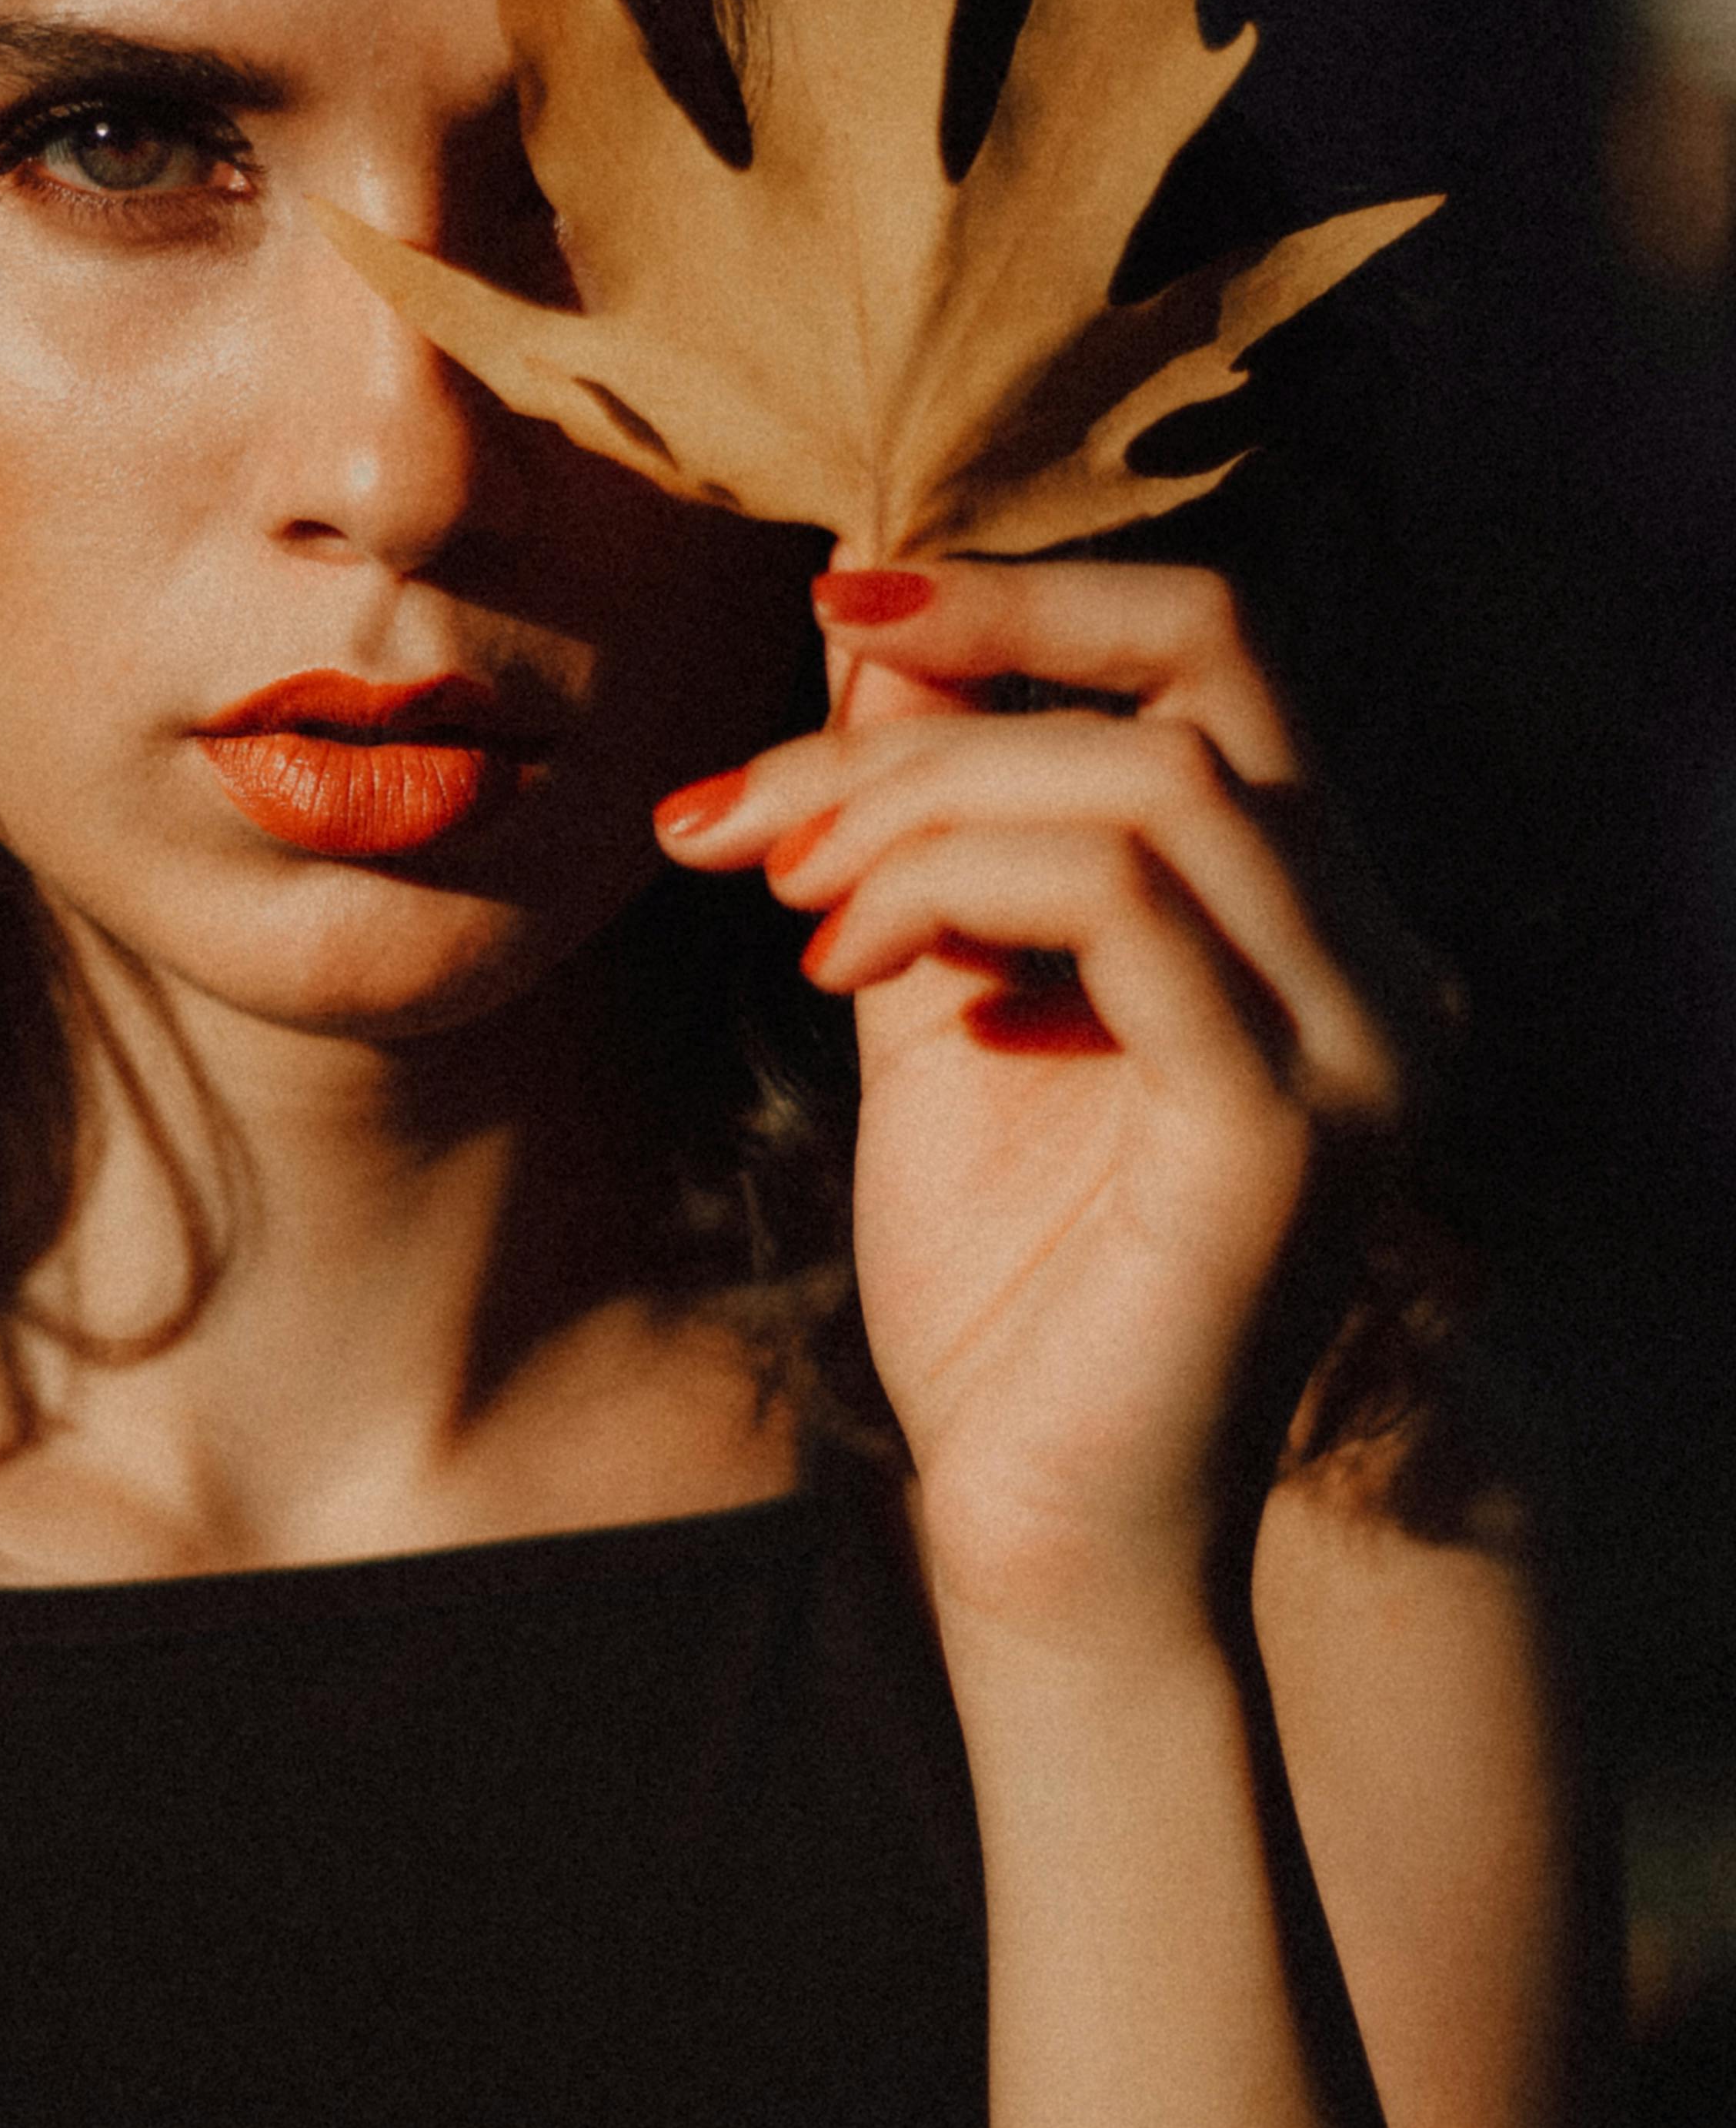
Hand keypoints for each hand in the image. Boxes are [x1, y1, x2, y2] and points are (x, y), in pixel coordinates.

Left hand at [657, 557, 1428, 1668]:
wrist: (1038, 1534)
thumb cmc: (1000, 1292)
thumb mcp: (940, 1000)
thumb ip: (927, 833)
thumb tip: (863, 639)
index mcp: (1316, 919)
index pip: (1208, 656)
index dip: (1022, 593)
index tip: (832, 607)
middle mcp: (1382, 958)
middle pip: (1189, 676)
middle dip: (941, 693)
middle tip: (745, 812)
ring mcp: (1361, 1040)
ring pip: (1146, 778)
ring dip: (922, 804)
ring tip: (792, 905)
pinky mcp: (1286, 1123)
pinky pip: (1126, 902)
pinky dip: (960, 890)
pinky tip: (848, 968)